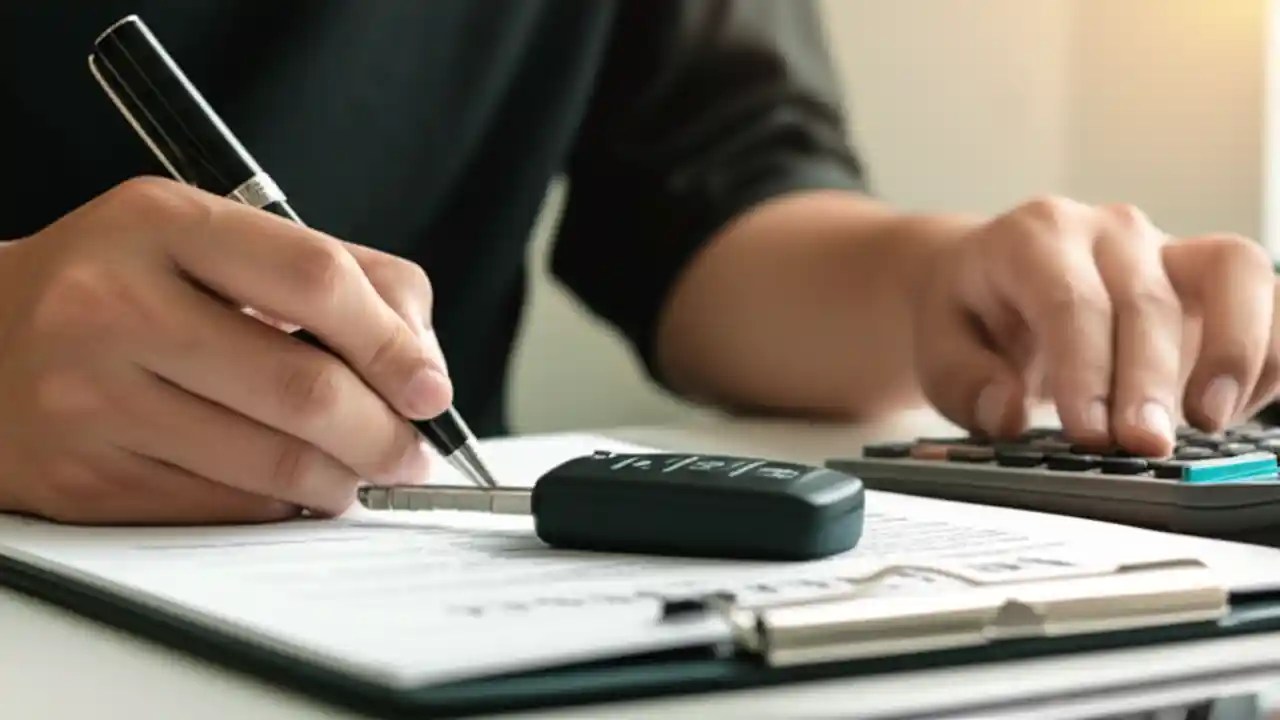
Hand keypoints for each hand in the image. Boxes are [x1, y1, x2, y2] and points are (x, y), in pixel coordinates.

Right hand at [0, 177, 450, 523]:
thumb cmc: (121, 285)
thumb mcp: (210, 239)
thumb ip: (331, 274)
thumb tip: (421, 362)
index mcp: (159, 225)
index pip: (315, 277)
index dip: (393, 341)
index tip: (430, 387)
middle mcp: (113, 306)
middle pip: (304, 387)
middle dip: (385, 432)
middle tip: (413, 448)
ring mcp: (91, 399)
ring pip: (273, 463)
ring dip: (345, 478)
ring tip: (362, 470)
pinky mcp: (84, 480)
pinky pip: (228, 508)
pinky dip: (285, 504)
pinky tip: (295, 485)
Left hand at [911, 196, 1277, 455]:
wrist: (990, 276)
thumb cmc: (970, 311)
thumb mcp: (937, 344)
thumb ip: (963, 380)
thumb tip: (1008, 412)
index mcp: (1035, 238)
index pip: (1070, 302)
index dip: (1085, 370)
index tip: (1089, 433)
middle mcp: (1110, 232)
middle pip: (1144, 301)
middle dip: (1148, 381)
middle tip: (1143, 446)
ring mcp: (1167, 248)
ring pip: (1234, 271)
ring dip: (1235, 348)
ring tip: (1211, 421)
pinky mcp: (1210, 279)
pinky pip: (1267, 299)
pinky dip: (1269, 352)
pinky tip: (1240, 410)